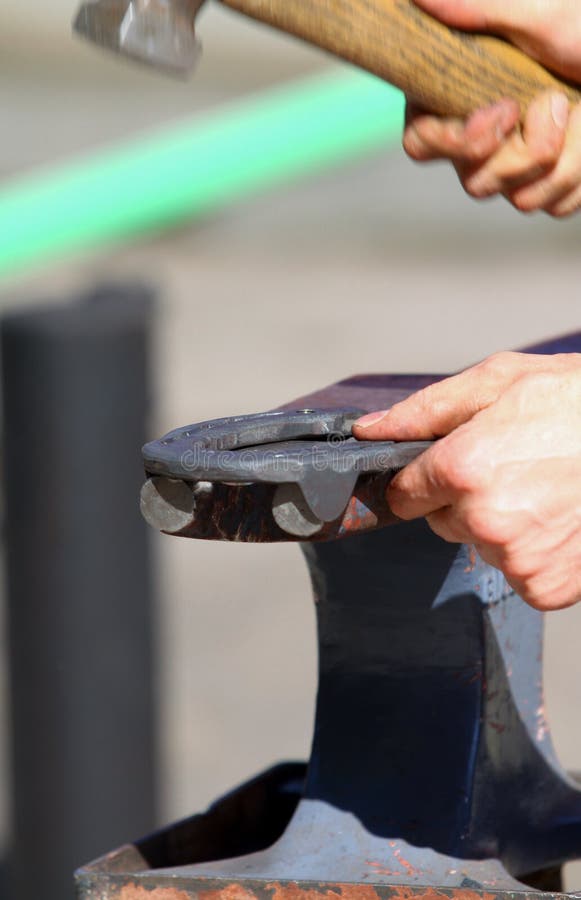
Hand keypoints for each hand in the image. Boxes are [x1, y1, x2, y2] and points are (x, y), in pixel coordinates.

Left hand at [353, 352, 580, 609]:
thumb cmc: (574, 401)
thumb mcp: (497, 382)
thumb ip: (423, 411)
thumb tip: (368, 431)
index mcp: (461, 468)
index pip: (404, 494)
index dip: (425, 478)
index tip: (452, 467)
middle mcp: (483, 520)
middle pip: (442, 522)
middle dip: (465, 499)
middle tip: (515, 467)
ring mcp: (517, 559)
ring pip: (482, 546)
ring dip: (502, 525)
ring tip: (546, 489)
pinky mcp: (546, 587)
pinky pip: (518, 574)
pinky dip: (534, 554)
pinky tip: (560, 519)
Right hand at [403, 0, 580, 214]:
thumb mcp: (542, 13)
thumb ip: (482, 9)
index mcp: (457, 99)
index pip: (420, 145)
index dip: (454, 143)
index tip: (502, 112)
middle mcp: (481, 142)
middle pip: (476, 183)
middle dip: (523, 151)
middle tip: (555, 101)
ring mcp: (516, 170)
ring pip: (521, 199)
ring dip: (563, 158)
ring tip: (580, 108)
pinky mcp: (551, 186)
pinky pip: (556, 205)